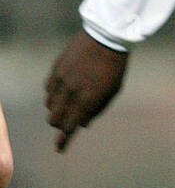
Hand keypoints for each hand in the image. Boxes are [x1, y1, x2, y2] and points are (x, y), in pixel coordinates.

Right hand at [45, 30, 128, 150]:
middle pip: (55, 118)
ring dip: (56, 109)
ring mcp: (62, 80)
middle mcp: (72, 92)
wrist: (106, 38)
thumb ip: (96, 109)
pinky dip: (53, 94)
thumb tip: (83, 124)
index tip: (59, 148)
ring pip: (49, 104)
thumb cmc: (114, 67)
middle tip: (65, 123)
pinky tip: (62, 91)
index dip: (64, 140)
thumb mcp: (112, 92)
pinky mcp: (56, 69)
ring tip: (66, 104)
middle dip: (59, 124)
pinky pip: (48, 89)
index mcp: (88, 100)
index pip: (71, 126)